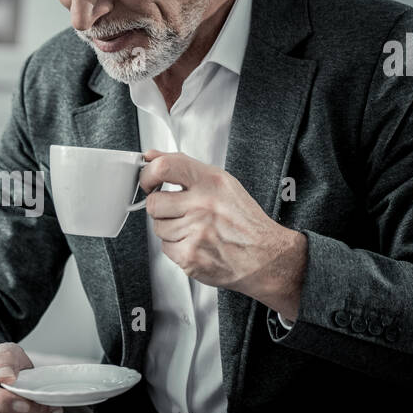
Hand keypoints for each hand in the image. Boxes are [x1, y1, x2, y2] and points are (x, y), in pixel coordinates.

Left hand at [140, 149, 306, 320]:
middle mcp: (203, 205)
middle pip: (154, 203)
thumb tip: (152, 157)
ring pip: (158, 227)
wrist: (265, 256)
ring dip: (170, 229)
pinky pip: (165, 247)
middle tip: (175, 211)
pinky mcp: (190, 256)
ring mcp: (196, 232)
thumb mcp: (222, 183)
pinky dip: (176, 247)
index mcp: (211, 182)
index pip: (164, 167)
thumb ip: (185, 167)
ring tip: (194, 229)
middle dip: (160, 208)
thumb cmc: (244, 220)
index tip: (148, 180)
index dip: (147, 174)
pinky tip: (196, 243)